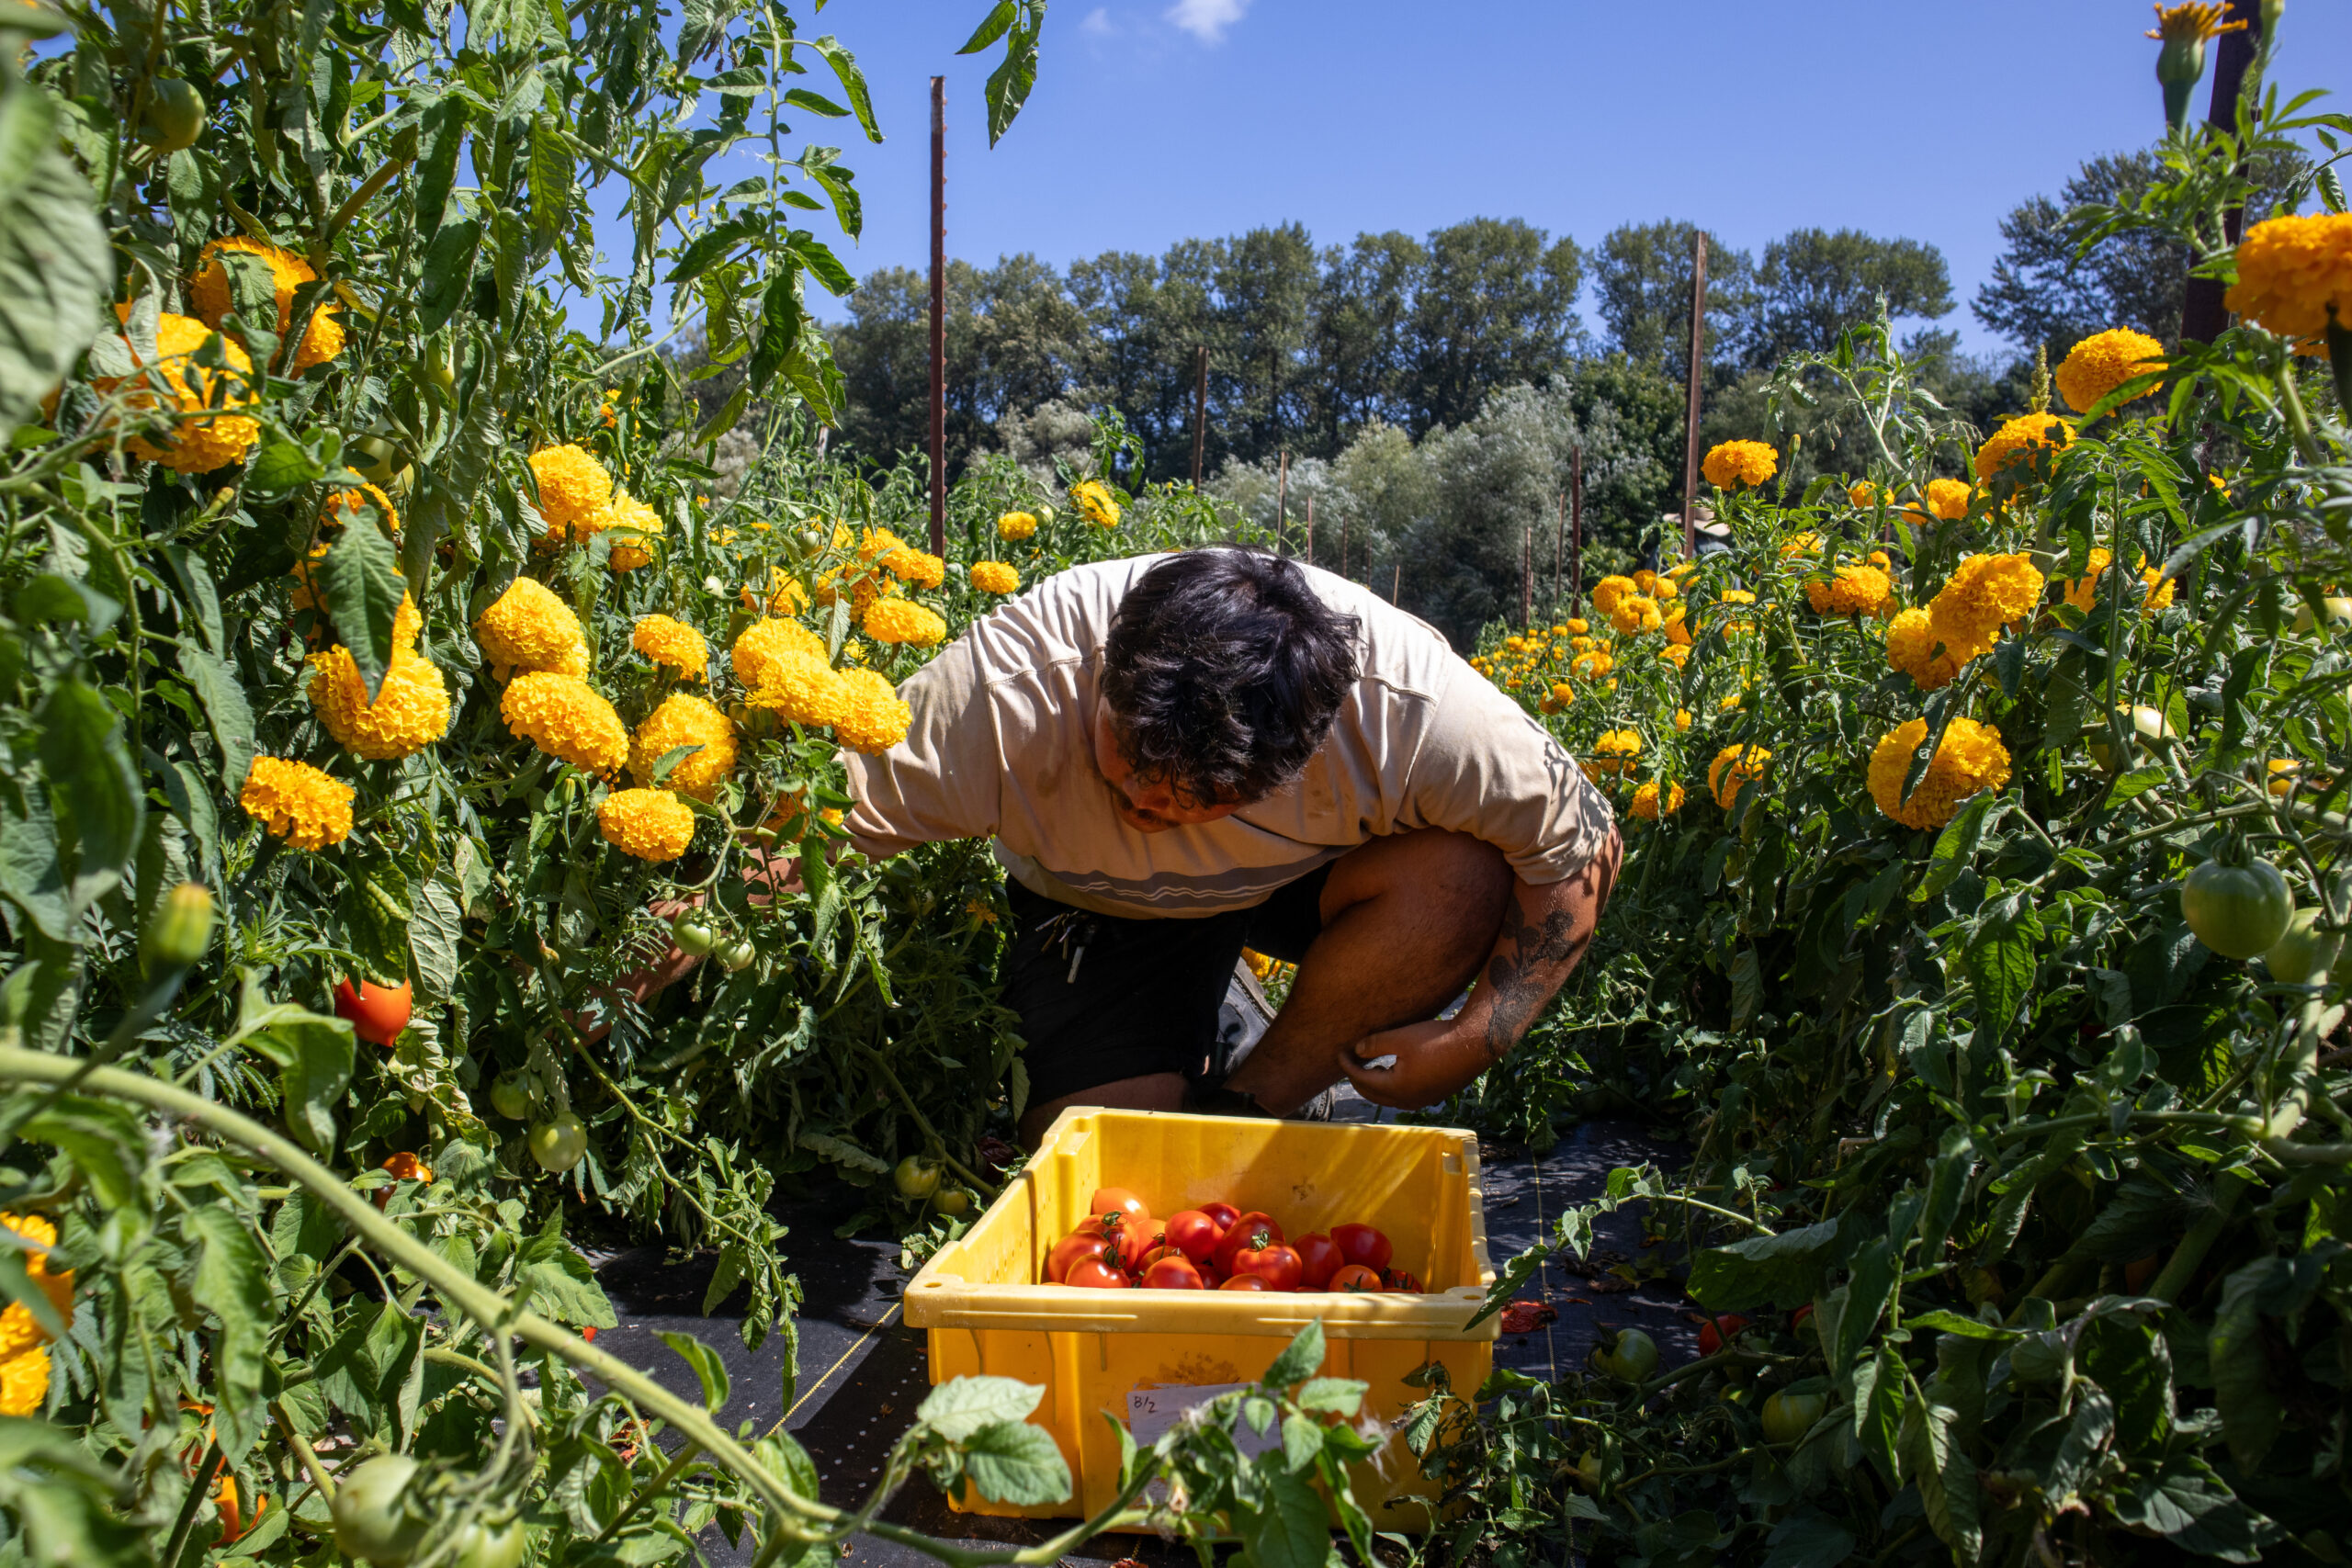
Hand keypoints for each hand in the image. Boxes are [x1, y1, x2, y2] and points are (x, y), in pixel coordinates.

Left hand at [1337, 1018, 1490, 1110]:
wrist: (1475, 1044)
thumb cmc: (1437, 1039)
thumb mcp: (1400, 1037)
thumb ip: (1374, 1045)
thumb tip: (1357, 1050)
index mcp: (1397, 1088)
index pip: (1362, 1079)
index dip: (1348, 1066)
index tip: (1339, 1052)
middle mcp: (1409, 1100)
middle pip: (1373, 1094)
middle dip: (1358, 1078)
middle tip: (1350, 1061)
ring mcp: (1423, 1100)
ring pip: (1389, 1097)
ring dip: (1375, 1084)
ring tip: (1368, 1066)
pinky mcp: (1435, 1095)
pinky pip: (1404, 1096)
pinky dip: (1391, 1086)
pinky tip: (1393, 1070)